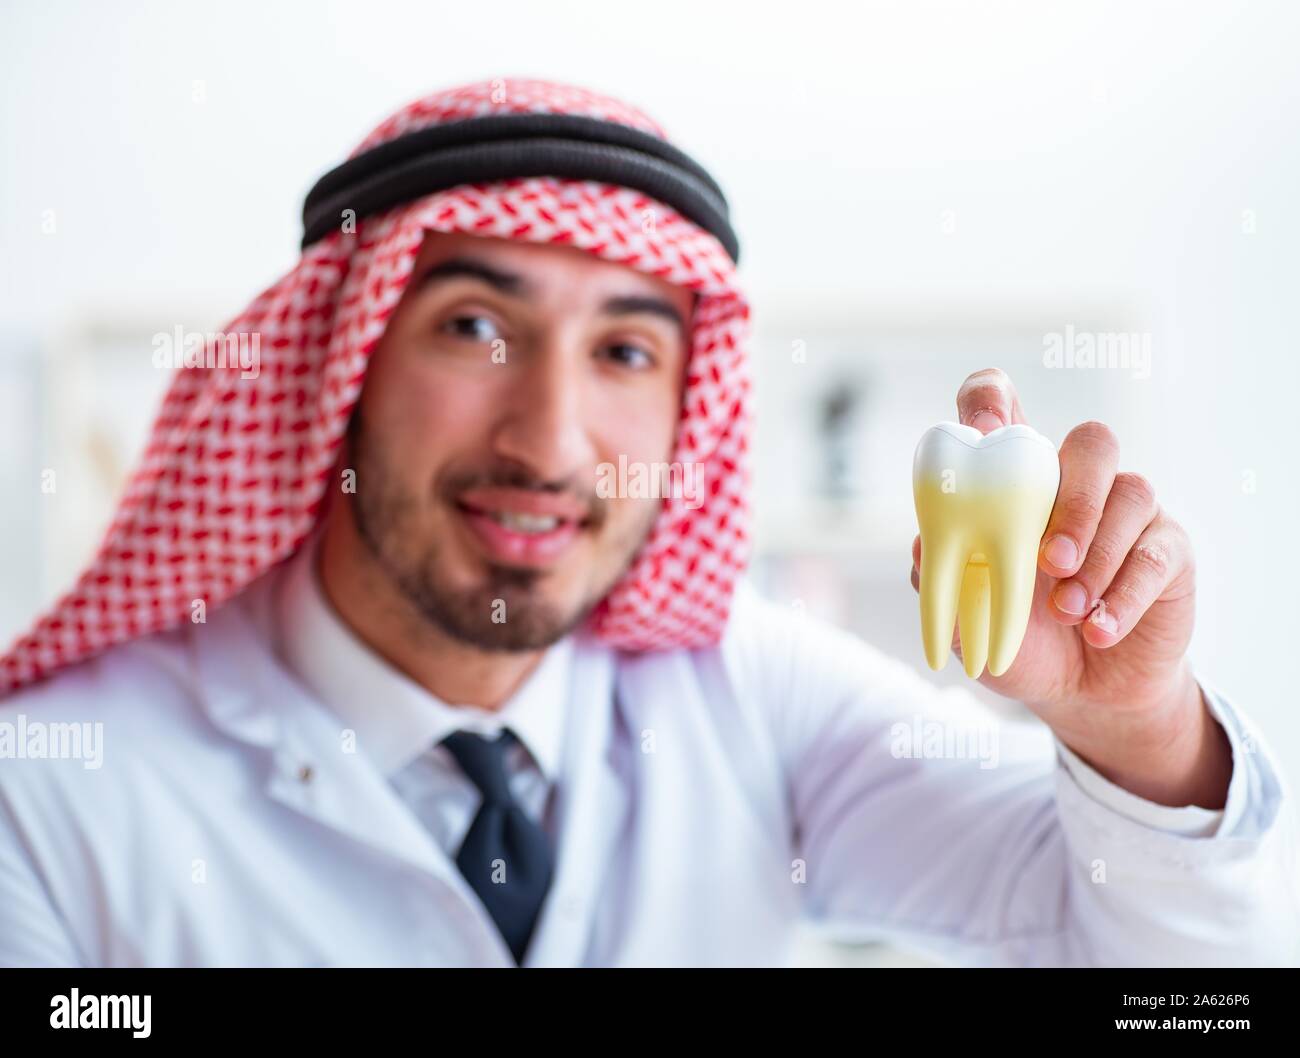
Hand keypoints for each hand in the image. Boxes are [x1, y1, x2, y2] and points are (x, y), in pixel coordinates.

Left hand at [909, 368, 1230, 807]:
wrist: (1081, 695)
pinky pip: (1157, 552)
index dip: (991, 401)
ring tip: (1067, 612)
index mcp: (1017, 483)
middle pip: (1092, 442)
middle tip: (1049, 561)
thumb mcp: (970, 617)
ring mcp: (1129, 512)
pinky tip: (1098, 629)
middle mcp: (1078, 484)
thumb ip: (943, 579)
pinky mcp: (1169, 550)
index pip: (1004, 410)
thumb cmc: (1021, 640)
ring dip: (1097, 557)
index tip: (985, 423)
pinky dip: (1123, 596)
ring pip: (1132, 493)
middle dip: (1074, 500)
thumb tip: (922, 546)